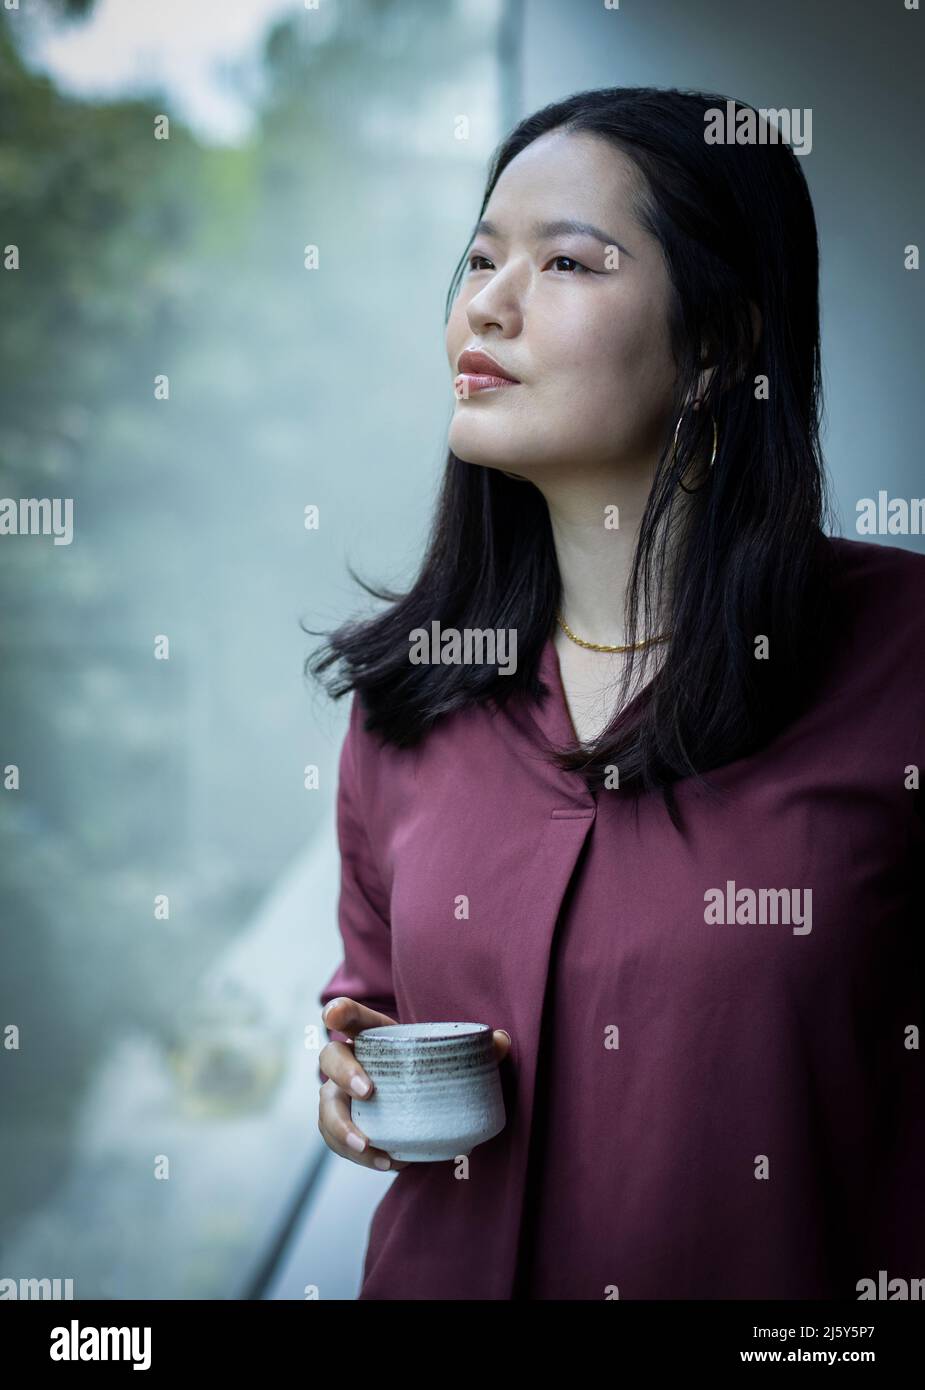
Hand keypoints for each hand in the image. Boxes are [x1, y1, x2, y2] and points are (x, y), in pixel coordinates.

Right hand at [318, 997, 511, 1170]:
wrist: (423, 1104)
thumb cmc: (432, 1071)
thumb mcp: (451, 1057)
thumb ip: (478, 1049)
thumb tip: (502, 1042)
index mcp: (375, 1035)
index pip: (352, 1016)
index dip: (339, 1011)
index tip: (333, 1014)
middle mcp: (351, 1062)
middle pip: (331, 1058)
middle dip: (344, 1073)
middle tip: (368, 1092)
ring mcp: (342, 1095)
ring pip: (327, 1107)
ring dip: (342, 1127)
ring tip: (369, 1145)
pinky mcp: (345, 1124)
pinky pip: (338, 1140)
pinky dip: (359, 1154)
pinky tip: (388, 1161)